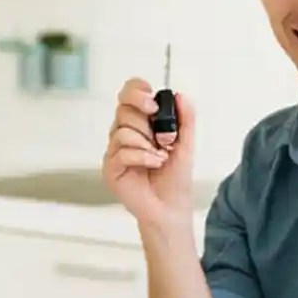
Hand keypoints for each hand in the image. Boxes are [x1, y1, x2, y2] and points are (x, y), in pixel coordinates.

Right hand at [102, 78, 195, 227]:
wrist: (171, 207)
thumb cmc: (175, 178)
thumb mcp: (186, 143)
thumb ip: (187, 119)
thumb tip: (181, 95)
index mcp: (139, 124)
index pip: (128, 95)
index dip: (136, 91)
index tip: (153, 101)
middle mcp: (123, 134)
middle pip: (124, 110)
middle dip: (147, 122)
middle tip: (164, 136)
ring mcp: (114, 151)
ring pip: (123, 131)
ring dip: (147, 144)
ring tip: (161, 158)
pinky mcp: (110, 169)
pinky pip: (122, 152)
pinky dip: (143, 157)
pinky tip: (154, 164)